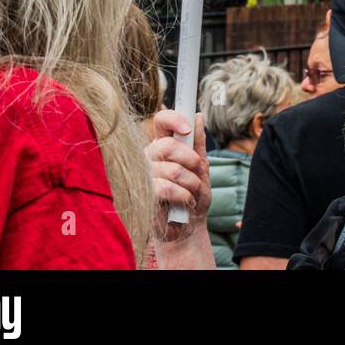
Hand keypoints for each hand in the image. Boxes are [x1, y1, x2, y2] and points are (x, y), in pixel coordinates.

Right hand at [146, 110, 210, 242]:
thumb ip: (197, 143)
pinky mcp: (143, 195)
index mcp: (163, 145)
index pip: (161, 121)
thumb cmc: (192, 196)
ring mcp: (144, 176)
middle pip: (167, 146)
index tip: (187, 130)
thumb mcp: (201, 168)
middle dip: (191, 160)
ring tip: (192, 192)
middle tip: (198, 172)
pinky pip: (166, 189)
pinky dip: (184, 196)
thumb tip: (197, 116)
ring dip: (191, 183)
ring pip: (172, 170)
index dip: (173, 119)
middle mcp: (149, 158)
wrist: (187, 228)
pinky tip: (185, 202)